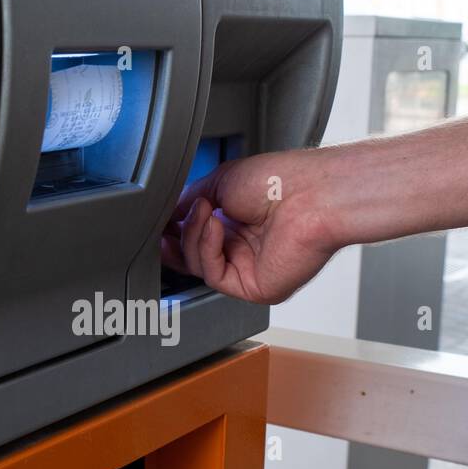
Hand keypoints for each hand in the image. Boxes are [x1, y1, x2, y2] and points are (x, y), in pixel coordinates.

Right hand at [161, 148, 341, 303]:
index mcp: (237, 223)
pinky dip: (206, 249)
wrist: (310, 193)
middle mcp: (243, 248)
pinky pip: (213, 275)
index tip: (157, 219)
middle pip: (190, 256)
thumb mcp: (220, 182)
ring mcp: (248, 269)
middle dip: (174, 239)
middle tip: (163, 224)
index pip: (194, 236)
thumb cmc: (281, 181)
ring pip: (197, 266)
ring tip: (203, 209)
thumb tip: (167, 212)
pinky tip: (214, 225)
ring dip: (192, 235)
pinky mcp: (254, 287)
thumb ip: (189, 200)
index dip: (173, 229)